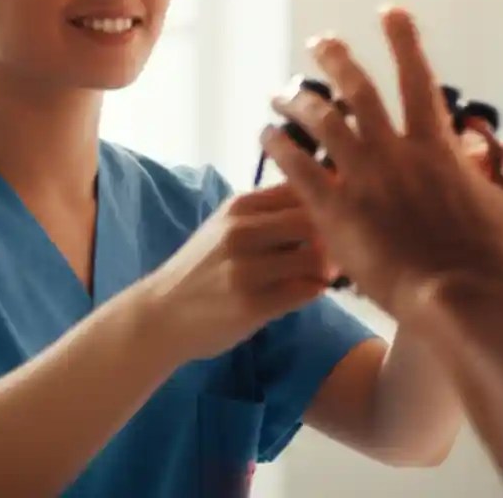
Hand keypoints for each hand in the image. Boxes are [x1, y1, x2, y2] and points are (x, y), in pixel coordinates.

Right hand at [145, 183, 333, 360]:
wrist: (161, 314)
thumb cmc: (204, 267)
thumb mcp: (228, 226)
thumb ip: (270, 211)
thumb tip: (327, 195)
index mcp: (239, 207)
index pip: (301, 189)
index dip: (328, 203)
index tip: (339, 217)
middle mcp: (241, 232)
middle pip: (314, 220)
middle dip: (334, 236)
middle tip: (341, 250)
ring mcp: (245, 269)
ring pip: (314, 257)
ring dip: (328, 267)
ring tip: (325, 273)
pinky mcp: (251, 305)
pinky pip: (305, 291)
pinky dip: (315, 290)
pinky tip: (309, 291)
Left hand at [261, 7, 502, 319]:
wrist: (461, 299)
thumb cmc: (494, 259)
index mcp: (437, 145)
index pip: (417, 77)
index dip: (403, 40)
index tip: (390, 12)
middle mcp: (395, 151)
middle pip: (358, 90)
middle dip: (336, 58)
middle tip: (319, 41)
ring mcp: (363, 179)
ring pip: (321, 122)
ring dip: (298, 101)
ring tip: (281, 92)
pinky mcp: (336, 212)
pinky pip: (297, 168)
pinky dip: (280, 146)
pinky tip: (265, 135)